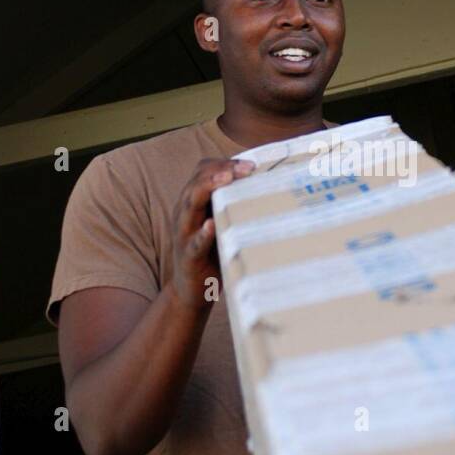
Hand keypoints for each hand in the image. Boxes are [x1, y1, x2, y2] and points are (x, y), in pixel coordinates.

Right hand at [170, 157, 253, 311]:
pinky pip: (193, 243)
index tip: (252, 164)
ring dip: (207, 189)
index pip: (203, 171)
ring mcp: (184, 234)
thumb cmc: (212, 253)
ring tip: (226, 179)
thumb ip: (236, 206)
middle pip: (196, 182)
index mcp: (193, 203)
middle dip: (221, 170)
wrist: (191, 291)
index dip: (225, 163)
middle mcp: (184, 214)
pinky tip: (211, 225)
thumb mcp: (223, 224)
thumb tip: (271, 188)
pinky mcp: (188, 257)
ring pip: (190, 205)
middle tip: (245, 168)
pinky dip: (202, 233)